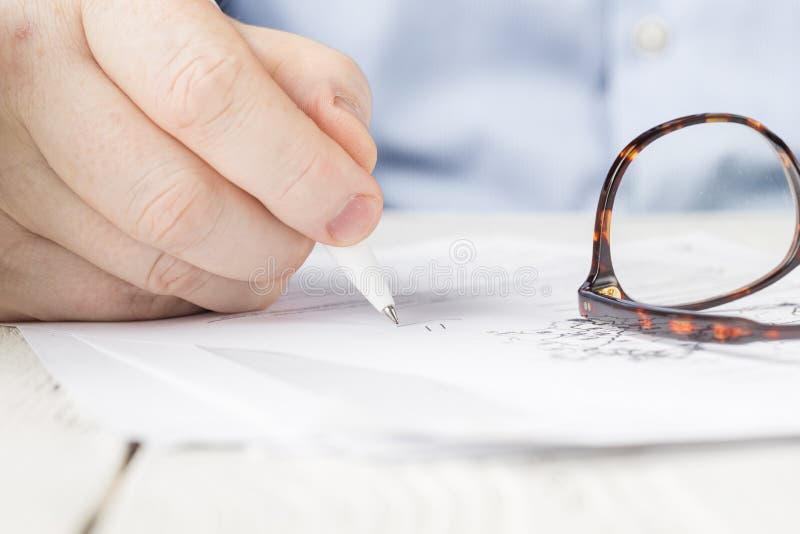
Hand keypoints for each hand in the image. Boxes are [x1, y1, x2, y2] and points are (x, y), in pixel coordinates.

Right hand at [0, 0, 380, 320]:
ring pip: (154, 271)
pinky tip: (190, 254)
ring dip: (235, 275)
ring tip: (251, 240)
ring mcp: (4, 172)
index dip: (295, 166)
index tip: (352, 209)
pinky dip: (184, 293)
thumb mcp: (227, 43)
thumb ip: (302, 86)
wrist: (48, 84)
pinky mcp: (5, 254)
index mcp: (103, 6)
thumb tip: (351, 157)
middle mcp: (31, 80)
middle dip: (272, 242)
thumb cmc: (148, 63)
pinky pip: (121, 305)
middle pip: (178, 204)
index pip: (206, 94)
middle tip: (305, 236)